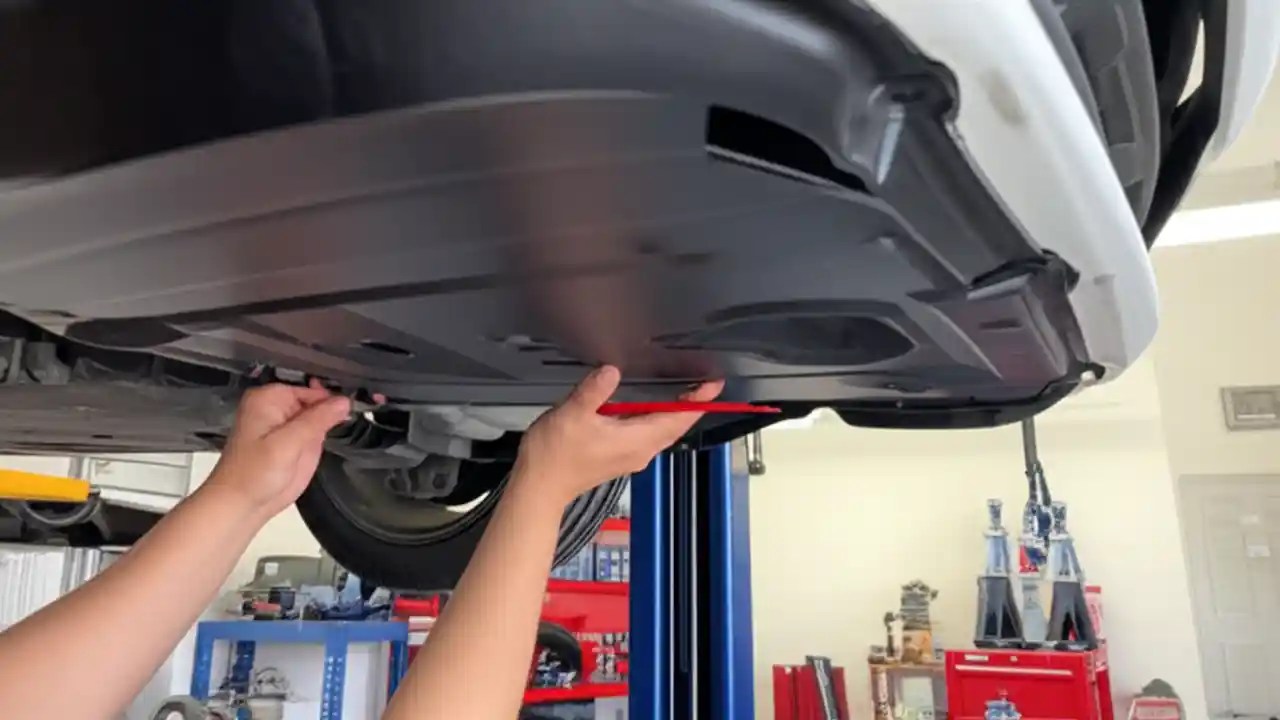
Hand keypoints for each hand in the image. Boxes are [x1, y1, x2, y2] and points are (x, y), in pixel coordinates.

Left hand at [205, 380, 352, 518]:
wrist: (244, 504)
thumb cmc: (251, 474)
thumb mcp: (287, 443)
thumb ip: (317, 420)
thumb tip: (343, 402)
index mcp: (269, 399)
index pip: (310, 387)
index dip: (332, 395)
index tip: (352, 403)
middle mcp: (280, 408)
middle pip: (317, 397)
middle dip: (335, 403)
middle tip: (356, 407)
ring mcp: (290, 425)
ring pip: (321, 413)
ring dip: (334, 416)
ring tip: (351, 416)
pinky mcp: (298, 442)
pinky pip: (320, 429)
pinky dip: (330, 429)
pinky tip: (340, 427)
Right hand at [516, 366, 723, 504]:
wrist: (539, 487)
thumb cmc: (555, 456)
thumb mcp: (573, 414)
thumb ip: (595, 390)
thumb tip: (611, 370)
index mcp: (636, 441)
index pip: (678, 419)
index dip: (698, 400)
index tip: (713, 384)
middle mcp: (639, 451)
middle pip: (675, 425)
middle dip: (691, 403)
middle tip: (704, 380)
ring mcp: (630, 455)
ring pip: (661, 430)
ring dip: (673, 410)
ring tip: (683, 388)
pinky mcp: (619, 456)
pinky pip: (646, 434)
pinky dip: (654, 417)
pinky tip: (645, 404)